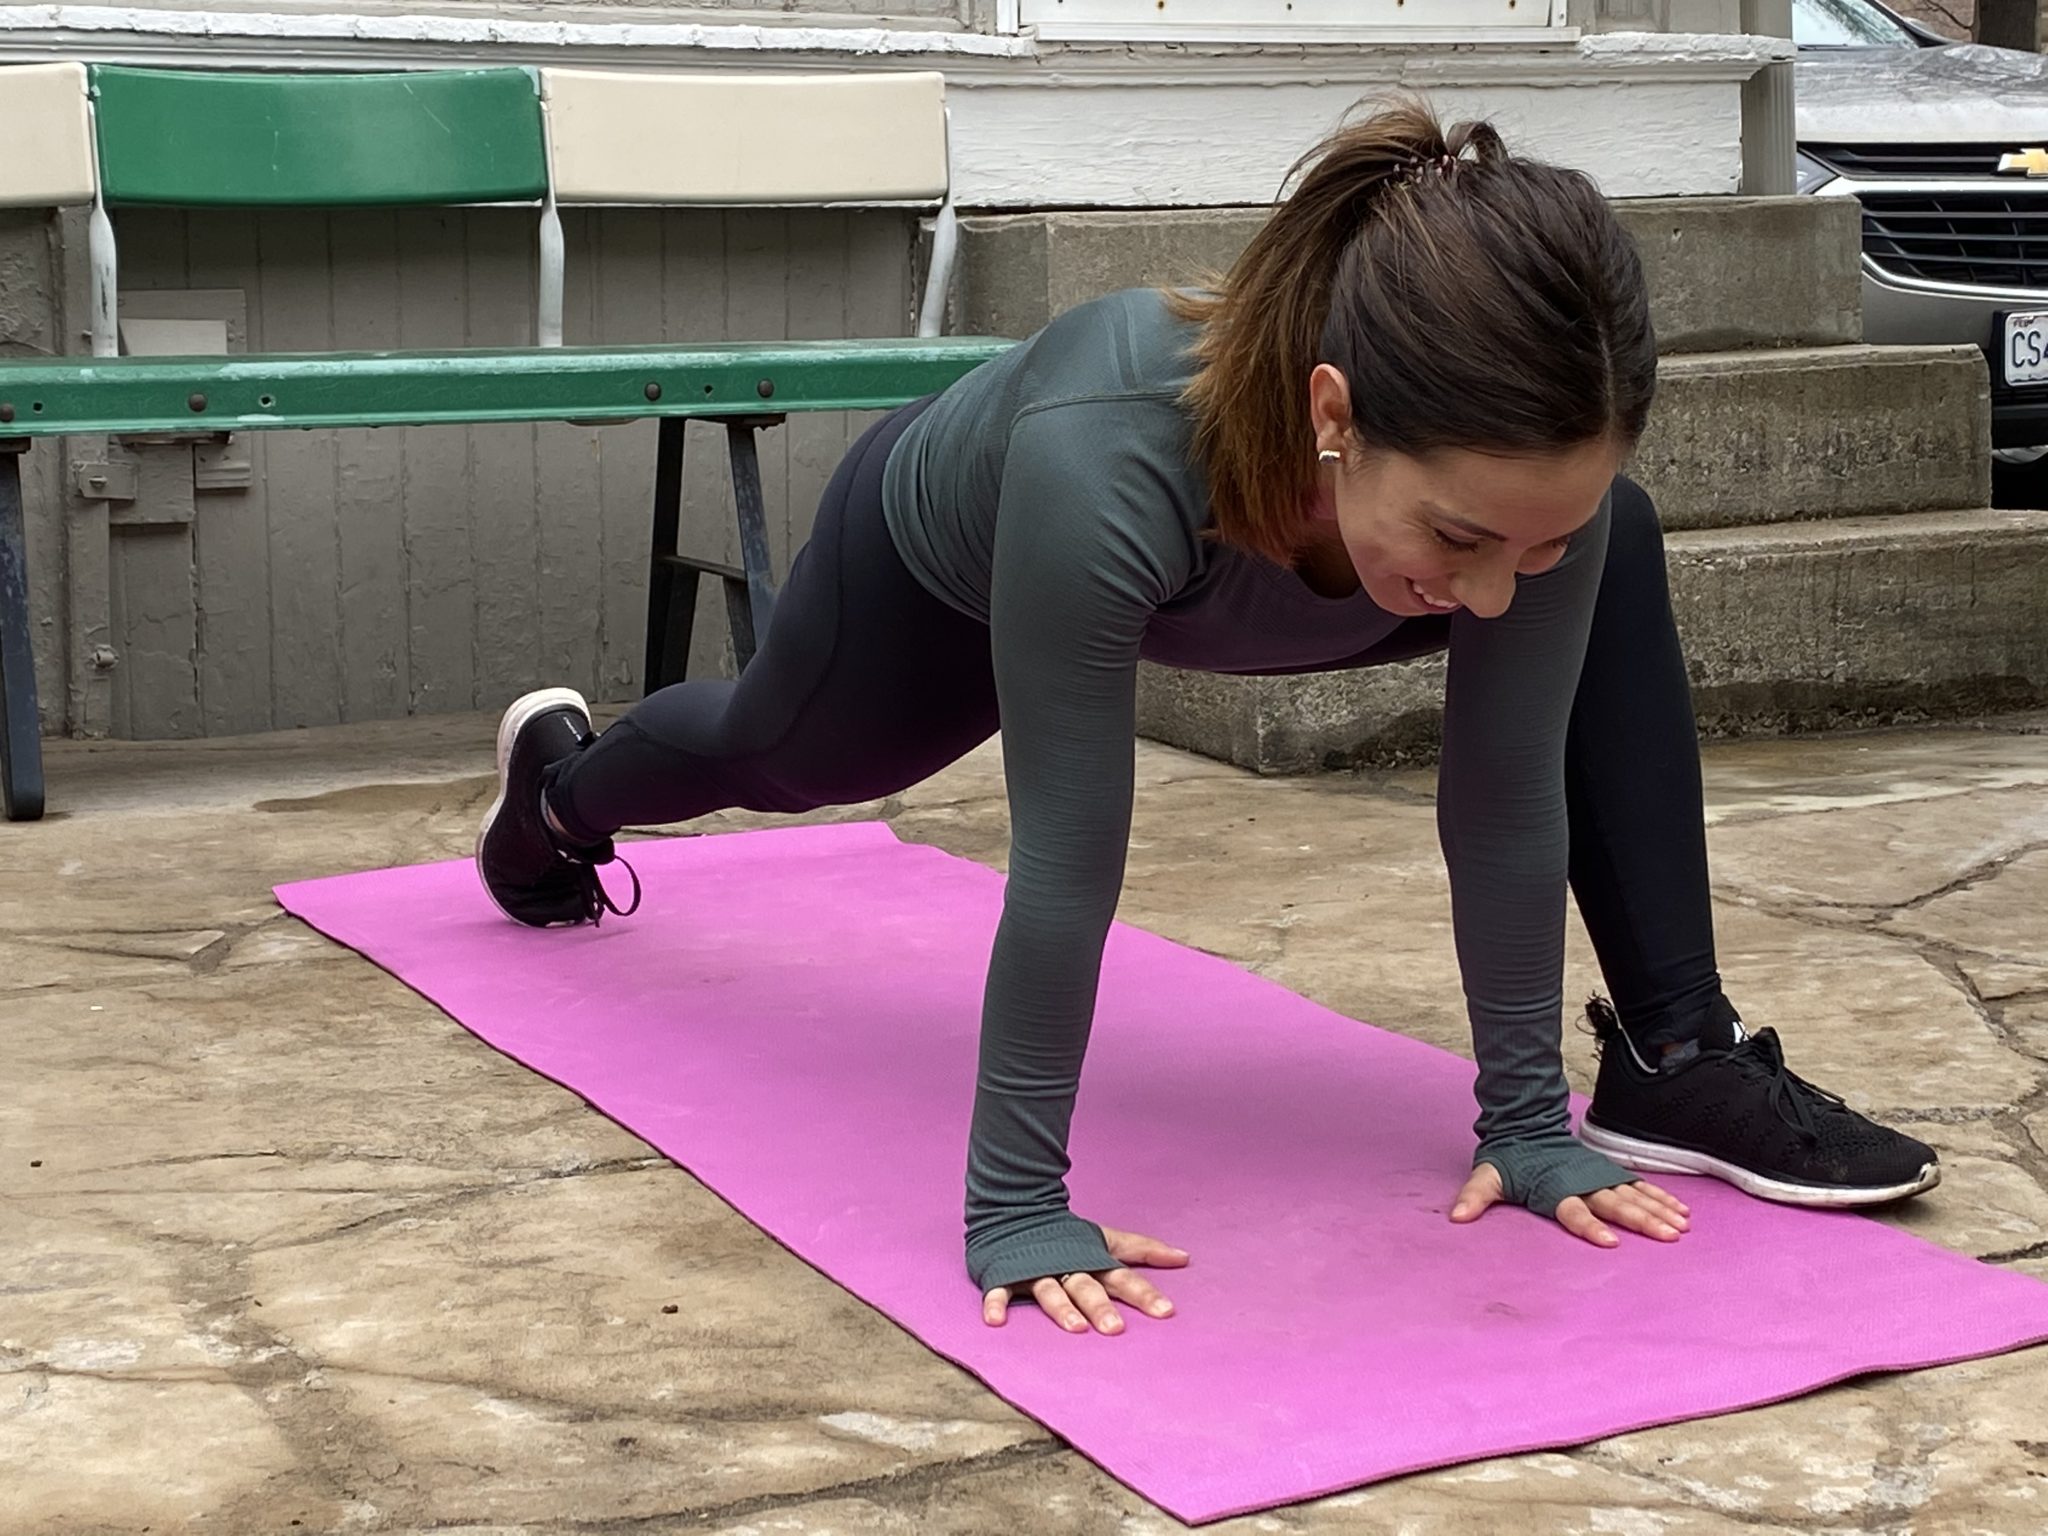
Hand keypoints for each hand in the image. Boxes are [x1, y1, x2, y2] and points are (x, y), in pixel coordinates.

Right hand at [981, 1224, 1188, 1334]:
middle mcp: (1067, 1266)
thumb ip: (1143, 1250)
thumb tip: (1185, 1258)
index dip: (1144, 1294)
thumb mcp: (1107, 1238)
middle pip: (1086, 1287)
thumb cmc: (1067, 1234)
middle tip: (1116, 1328)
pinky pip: (999, 1290)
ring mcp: (1035, 1269)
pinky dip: (995, 1304)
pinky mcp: (1006, 1272)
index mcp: (1092, 1259)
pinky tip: (996, 1321)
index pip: (1123, 1277)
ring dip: (1061, 1308)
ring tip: (1075, 1328)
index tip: (1166, 1312)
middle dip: (1101, 1307)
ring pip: (1049, 1290)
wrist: (1017, 1207)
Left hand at [1450, 1162, 1690, 1247]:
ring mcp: (1599, 1176)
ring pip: (1634, 1195)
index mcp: (1555, 1187)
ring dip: (1658, 1210)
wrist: (1526, 1124)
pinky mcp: (1609, 1171)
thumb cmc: (1509, 1158)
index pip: (1574, 1210)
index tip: (1610, 1242)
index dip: (1590, 1226)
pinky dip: (1661, 1198)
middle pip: (1615, 1204)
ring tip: (1681, 1228)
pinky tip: (1681, 1212)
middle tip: (1668, 1236)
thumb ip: (1475, 1196)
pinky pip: (1640, 1185)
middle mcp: (1583, 1182)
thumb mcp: (1488, 1176)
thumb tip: (1456, 1217)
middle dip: (1642, 1220)